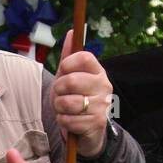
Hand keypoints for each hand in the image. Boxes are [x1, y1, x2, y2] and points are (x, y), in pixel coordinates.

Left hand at [51, 31, 113, 157]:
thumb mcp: (70, 76)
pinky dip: (63, 121)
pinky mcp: (97, 123)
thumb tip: (72, 32)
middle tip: (60, 95)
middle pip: (71, 80)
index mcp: (98, 71)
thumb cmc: (76, 99)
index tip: (63, 71)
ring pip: (67, 102)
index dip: (68, 63)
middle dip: (58, 90)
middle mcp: (104, 86)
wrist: (87, 130)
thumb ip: (70, 56)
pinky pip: (68, 119)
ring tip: (64, 109)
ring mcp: (102, 105)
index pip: (84, 57)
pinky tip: (69, 121)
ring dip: (59, 107)